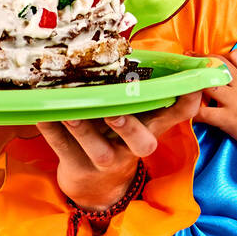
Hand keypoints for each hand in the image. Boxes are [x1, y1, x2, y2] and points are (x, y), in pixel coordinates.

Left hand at [38, 91, 201, 209]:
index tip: (195, 88)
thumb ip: (139, 93)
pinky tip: (41, 113)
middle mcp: (132, 149)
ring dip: (83, 128)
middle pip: (141, 142)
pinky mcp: (78, 168)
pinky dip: (51, 131)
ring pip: (97, 148)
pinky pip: (63, 149)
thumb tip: (133, 46)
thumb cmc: (116, 138)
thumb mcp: (134, 119)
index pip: (174, 117)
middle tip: (115, 111)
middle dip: (129, 126)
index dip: (187, 104)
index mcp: (149, 130)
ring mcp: (105, 162)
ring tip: (70, 110)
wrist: (96, 188)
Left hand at [192, 49, 236, 158]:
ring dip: (192, 84)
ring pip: (206, 83)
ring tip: (182, 86)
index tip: (210, 61)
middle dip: (199, 62)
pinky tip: (188, 115)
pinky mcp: (229, 119)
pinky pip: (204, 112)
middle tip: (186, 62)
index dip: (221, 56)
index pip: (235, 55)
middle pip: (216, 64)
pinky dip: (193, 113)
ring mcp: (234, 101)